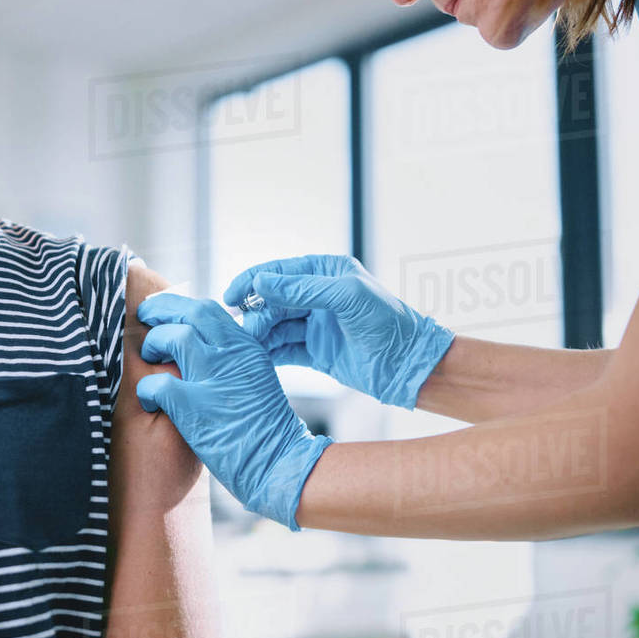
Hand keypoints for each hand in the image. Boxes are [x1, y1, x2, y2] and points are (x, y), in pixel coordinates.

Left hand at [134, 294, 332, 530]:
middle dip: (161, 310)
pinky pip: (157, 384)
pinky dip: (145, 390)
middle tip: (144, 317)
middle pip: (191, 313)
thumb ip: (230, 360)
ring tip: (149, 357)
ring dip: (154, 344)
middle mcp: (232, 355)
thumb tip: (197, 348)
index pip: (209, 310)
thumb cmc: (264, 428)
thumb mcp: (253, 379)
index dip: (180, 306)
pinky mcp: (195, 407)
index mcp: (247, 347)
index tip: (164, 311)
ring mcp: (214, 378)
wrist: (279, 463)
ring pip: (174, 337)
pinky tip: (148, 400)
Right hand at [224, 254, 454, 408]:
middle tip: (244, 330)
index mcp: (327, 272)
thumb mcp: (346, 297)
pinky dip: (270, 352)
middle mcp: (319, 295)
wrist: (408, 365)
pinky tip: (257, 358)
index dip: (252, 282)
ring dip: (260, 334)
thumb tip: (260, 282)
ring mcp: (316, 324)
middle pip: (273, 300)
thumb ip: (302, 289)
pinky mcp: (315, 351)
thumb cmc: (386, 322)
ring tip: (248, 345)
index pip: (280, 272)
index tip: (230, 296)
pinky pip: (284, 348)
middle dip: (256, 313)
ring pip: (276, 325)